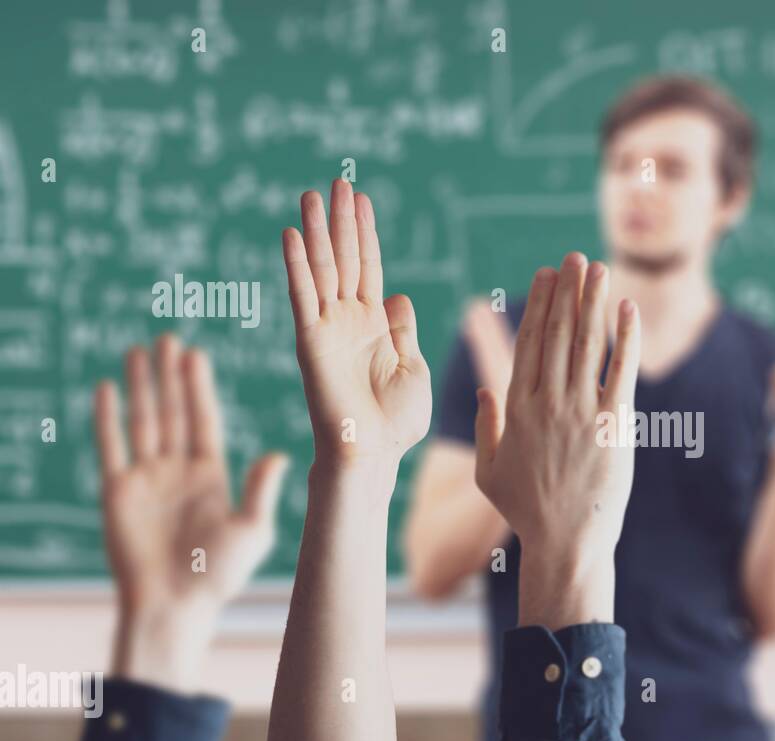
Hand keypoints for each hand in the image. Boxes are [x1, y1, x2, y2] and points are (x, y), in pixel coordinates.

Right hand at [96, 334, 287, 691]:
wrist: (175, 605)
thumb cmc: (219, 575)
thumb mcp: (251, 529)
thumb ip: (261, 490)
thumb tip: (281, 455)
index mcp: (211, 475)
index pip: (203, 420)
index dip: (198, 388)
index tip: (196, 355)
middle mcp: (178, 471)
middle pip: (173, 412)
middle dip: (170, 376)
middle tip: (170, 338)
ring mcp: (147, 479)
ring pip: (143, 422)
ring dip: (141, 387)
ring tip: (140, 351)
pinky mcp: (117, 493)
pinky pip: (111, 448)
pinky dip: (107, 419)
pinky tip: (106, 388)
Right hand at [282, 179, 431, 480]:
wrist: (372, 455)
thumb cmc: (396, 423)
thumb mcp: (413, 368)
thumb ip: (403, 330)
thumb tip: (398, 296)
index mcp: (376, 326)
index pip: (369, 267)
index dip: (366, 233)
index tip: (362, 199)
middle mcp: (348, 321)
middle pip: (344, 258)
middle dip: (341, 220)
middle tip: (338, 181)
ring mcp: (327, 328)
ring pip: (321, 268)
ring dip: (316, 231)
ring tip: (312, 194)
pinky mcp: (309, 341)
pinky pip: (302, 295)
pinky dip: (296, 264)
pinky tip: (290, 232)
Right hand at [473, 252, 640, 627]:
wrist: (566, 542)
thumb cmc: (527, 512)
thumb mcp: (489, 472)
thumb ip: (486, 428)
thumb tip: (487, 391)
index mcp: (516, 409)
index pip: (528, 344)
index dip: (539, 305)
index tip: (547, 276)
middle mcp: (547, 403)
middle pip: (558, 334)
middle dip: (567, 292)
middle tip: (575, 258)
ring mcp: (580, 412)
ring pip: (586, 344)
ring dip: (593, 302)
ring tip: (597, 269)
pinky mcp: (613, 424)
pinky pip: (619, 370)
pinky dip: (624, 337)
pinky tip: (628, 310)